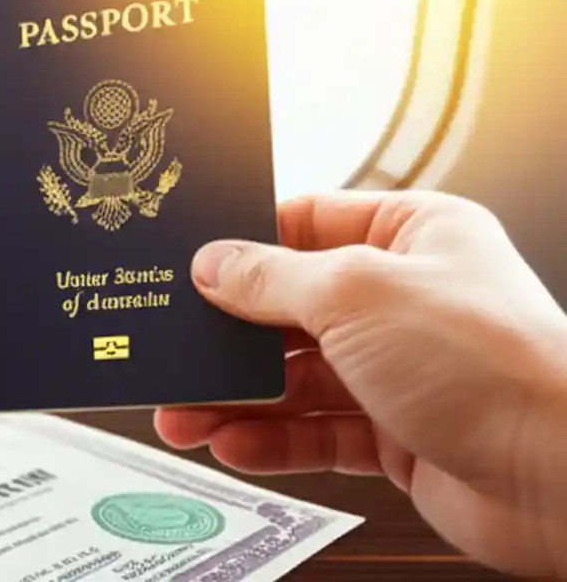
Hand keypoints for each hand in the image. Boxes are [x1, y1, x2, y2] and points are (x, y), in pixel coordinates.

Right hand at [153, 191, 566, 577]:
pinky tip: (229, 443)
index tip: (187, 263)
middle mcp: (404, 299)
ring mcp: (399, 369)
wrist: (563, 477)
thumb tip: (213, 264)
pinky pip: (316, 433)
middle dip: (229, 337)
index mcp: (413, 235)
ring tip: (181, 414)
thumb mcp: (357, 293)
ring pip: (295, 379)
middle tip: (173, 350)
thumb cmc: (489, 362)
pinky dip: (270, 440)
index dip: (245, 243)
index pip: (308, 223)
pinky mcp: (396, 434)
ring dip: (237, 398)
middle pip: (291, 309)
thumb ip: (273, 279)